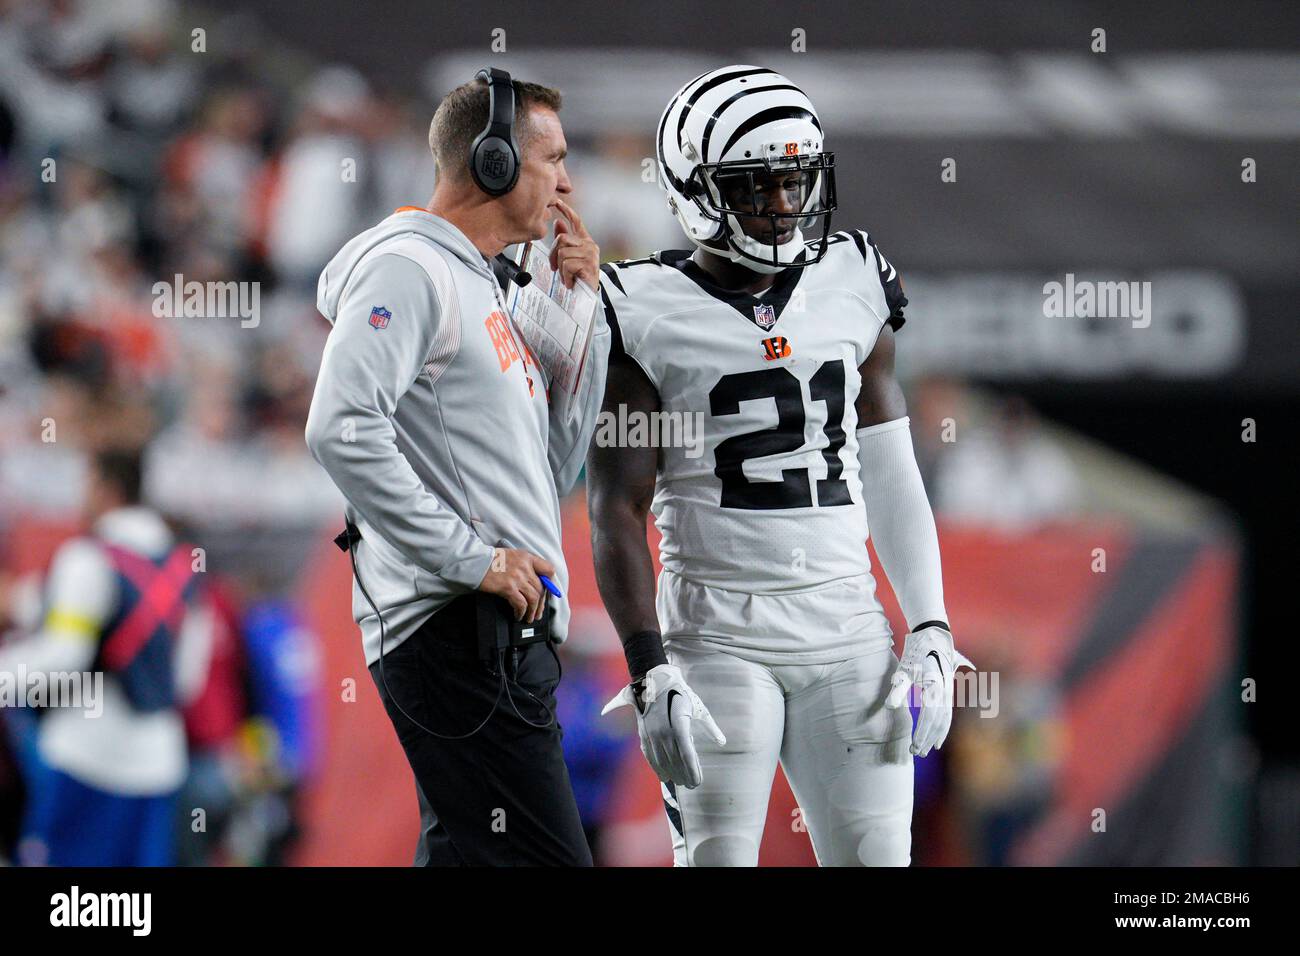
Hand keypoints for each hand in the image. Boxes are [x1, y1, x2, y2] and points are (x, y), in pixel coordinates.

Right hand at [478, 548, 554, 621]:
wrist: (474, 561)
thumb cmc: (490, 559)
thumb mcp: (511, 555)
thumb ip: (523, 565)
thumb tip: (531, 581)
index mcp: (527, 557)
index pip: (548, 569)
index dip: (550, 583)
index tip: (548, 592)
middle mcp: (525, 567)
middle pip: (541, 588)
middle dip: (541, 603)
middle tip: (538, 612)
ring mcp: (517, 578)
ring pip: (534, 598)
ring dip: (533, 611)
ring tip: (529, 618)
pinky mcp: (508, 588)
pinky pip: (521, 604)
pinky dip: (522, 612)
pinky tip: (518, 615)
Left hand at [549, 198, 598, 289]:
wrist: (588, 297)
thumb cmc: (578, 279)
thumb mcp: (569, 258)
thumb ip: (565, 241)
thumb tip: (558, 222)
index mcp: (584, 241)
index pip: (576, 221)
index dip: (567, 211)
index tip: (558, 202)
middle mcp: (589, 245)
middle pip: (562, 238)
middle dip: (553, 254)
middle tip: (555, 268)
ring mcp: (590, 255)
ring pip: (562, 253)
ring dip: (560, 268)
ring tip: (567, 277)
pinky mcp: (589, 265)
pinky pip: (567, 265)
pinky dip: (565, 276)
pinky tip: (570, 282)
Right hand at [602, 663, 725, 788]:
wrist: (655, 682)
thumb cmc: (680, 695)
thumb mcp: (698, 708)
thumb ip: (710, 727)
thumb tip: (722, 742)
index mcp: (679, 724)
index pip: (687, 755)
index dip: (692, 771)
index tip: (697, 782)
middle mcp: (664, 731)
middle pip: (675, 761)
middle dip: (684, 775)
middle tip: (692, 785)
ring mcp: (652, 734)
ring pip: (662, 761)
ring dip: (672, 774)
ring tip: (680, 782)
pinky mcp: (644, 734)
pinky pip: (650, 755)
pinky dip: (657, 767)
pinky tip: (664, 776)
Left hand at [885, 625, 974, 756]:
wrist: (933, 635)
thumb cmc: (915, 653)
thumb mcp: (904, 670)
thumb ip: (898, 690)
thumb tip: (889, 707)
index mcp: (935, 689)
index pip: (929, 719)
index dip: (922, 735)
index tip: (914, 747)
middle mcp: (945, 693)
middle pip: (938, 723)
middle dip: (927, 739)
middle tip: (917, 753)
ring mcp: (948, 692)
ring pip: (944, 720)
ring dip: (935, 735)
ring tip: (927, 749)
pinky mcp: (947, 691)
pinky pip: (946, 714)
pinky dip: (941, 727)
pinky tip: (937, 736)